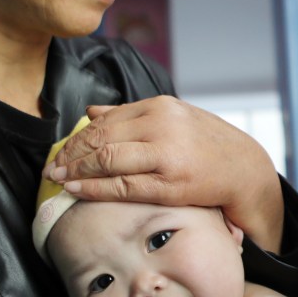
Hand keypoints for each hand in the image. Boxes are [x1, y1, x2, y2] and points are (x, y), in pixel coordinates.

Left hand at [46, 99, 284, 250]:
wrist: (246, 169)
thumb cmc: (207, 145)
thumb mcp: (173, 118)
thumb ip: (132, 114)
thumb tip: (92, 111)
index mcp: (160, 106)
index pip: (105, 120)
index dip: (78, 137)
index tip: (61, 151)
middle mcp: (161, 126)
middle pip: (101, 139)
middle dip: (71, 154)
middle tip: (52, 168)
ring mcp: (166, 155)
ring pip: (107, 160)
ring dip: (76, 170)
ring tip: (58, 179)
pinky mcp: (170, 184)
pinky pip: (122, 186)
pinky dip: (94, 188)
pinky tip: (77, 190)